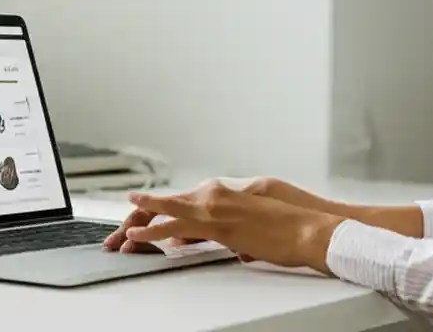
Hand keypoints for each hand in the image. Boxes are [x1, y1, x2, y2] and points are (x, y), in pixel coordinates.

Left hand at [117, 179, 345, 273]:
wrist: (311, 229)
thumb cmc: (293, 224)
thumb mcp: (260, 216)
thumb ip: (239, 222)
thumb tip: (231, 241)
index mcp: (227, 191)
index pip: (186, 201)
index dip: (164, 211)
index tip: (148, 219)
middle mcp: (217, 194)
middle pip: (171, 203)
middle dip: (146, 215)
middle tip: (125, 227)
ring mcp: (216, 208)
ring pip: (168, 212)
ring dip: (143, 221)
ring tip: (121, 230)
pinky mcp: (218, 226)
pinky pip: (176, 228)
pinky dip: (153, 231)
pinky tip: (138, 235)